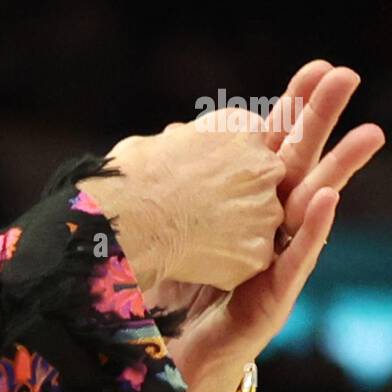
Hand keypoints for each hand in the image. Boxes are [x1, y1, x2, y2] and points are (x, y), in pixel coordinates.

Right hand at [84, 110, 286, 290]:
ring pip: (259, 222)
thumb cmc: (133, 177)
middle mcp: (265, 167)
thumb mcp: (162, 139)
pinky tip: (197, 255)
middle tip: (201, 208)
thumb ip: (190, 141)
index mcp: (243, 130)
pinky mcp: (257, 252)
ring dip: (235, 229)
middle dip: (238, 196)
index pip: (250, 145)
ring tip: (195, 235)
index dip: (227, 164)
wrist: (126, 219)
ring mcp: (265, 212)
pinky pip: (248, 258)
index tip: (207, 176)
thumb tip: (183, 143)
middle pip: (263, 183)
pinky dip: (227, 260)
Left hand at [141, 61, 384, 391]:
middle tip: (348, 75)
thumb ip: (178, 198)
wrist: (176, 365)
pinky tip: (329, 199)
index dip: (291, 112)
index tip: (314, 68)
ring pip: (312, 208)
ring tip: (370, 134)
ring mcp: (277, 262)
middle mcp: (268, 230)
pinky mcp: (274, 297)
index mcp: (244, 210)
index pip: (272, 151)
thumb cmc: (178, 302)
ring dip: (340, 170)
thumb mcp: (174, 237)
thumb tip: (165, 139)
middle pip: (298, 165)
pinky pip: (295, 258)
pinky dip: (313, 230)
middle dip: (321, 121)